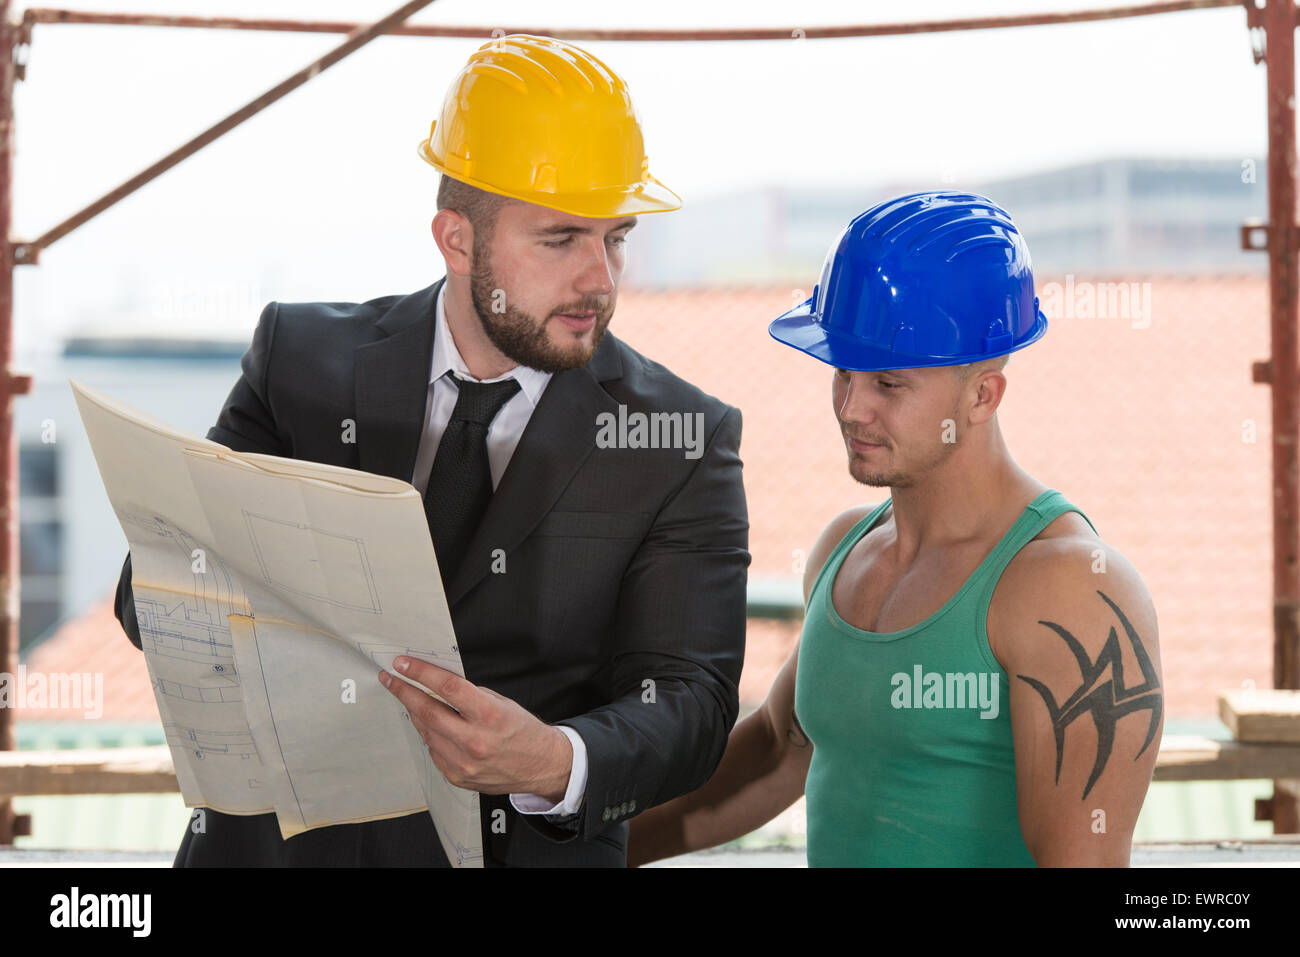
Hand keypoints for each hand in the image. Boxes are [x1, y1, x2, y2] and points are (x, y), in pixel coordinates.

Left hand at [379, 656, 572, 801]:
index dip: (420, 673)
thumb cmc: (521, 730)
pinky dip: (430, 735)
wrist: (539, 766)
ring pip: (426, 732)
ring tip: (408, 698)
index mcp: (489, 715)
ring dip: (414, 713)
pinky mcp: (457, 777)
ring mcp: (463, 763)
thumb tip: (437, 684)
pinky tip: (431, 725)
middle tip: (390, 679)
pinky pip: (434, 750)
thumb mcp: (501, 702)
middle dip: (404, 692)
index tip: (402, 664)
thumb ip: (469, 695)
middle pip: (427, 711)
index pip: (447, 687)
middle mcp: (474, 741)